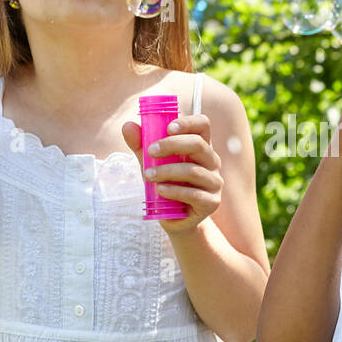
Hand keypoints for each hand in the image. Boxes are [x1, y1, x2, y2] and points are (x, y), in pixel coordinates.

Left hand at [121, 114, 222, 234]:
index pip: (203, 125)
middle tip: (151, 151)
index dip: (188, 122)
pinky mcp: (211, 202)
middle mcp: (211, 162)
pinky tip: (160, 190)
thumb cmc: (165, 184)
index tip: (168, 127)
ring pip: (194, 171)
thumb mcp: (151, 163)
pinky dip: (174, 191)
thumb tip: (127, 125)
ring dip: (167, 171)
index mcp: (200, 147)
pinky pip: (194, 194)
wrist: (174, 219)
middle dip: (172, 145)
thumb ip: (141, 145)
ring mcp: (214, 182)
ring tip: (148, 176)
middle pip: (198, 144)